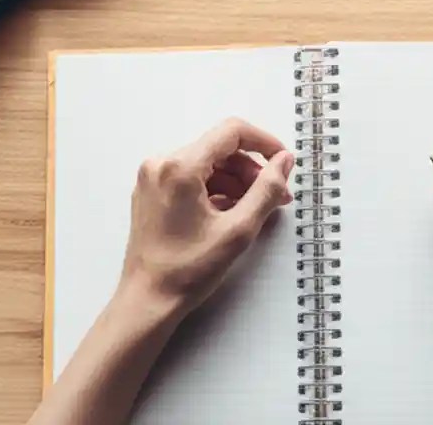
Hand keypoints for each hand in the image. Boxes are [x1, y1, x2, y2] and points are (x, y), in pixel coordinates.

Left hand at [121, 118, 294, 317]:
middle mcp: (161, 163)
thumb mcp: (238, 230)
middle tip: (277, 196)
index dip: (264, 142)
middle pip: (219, 149)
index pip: (231, 132)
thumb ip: (266, 190)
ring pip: (207, 164)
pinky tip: (233, 213)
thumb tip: (284, 161)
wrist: (147, 301)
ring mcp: (152, 178)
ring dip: (236, 181)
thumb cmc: (189, 270)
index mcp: (179, 167)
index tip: (284, 162)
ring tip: (257, 209)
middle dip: (252, 169)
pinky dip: (216, 190)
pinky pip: (191, 178)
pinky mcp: (151, 192)